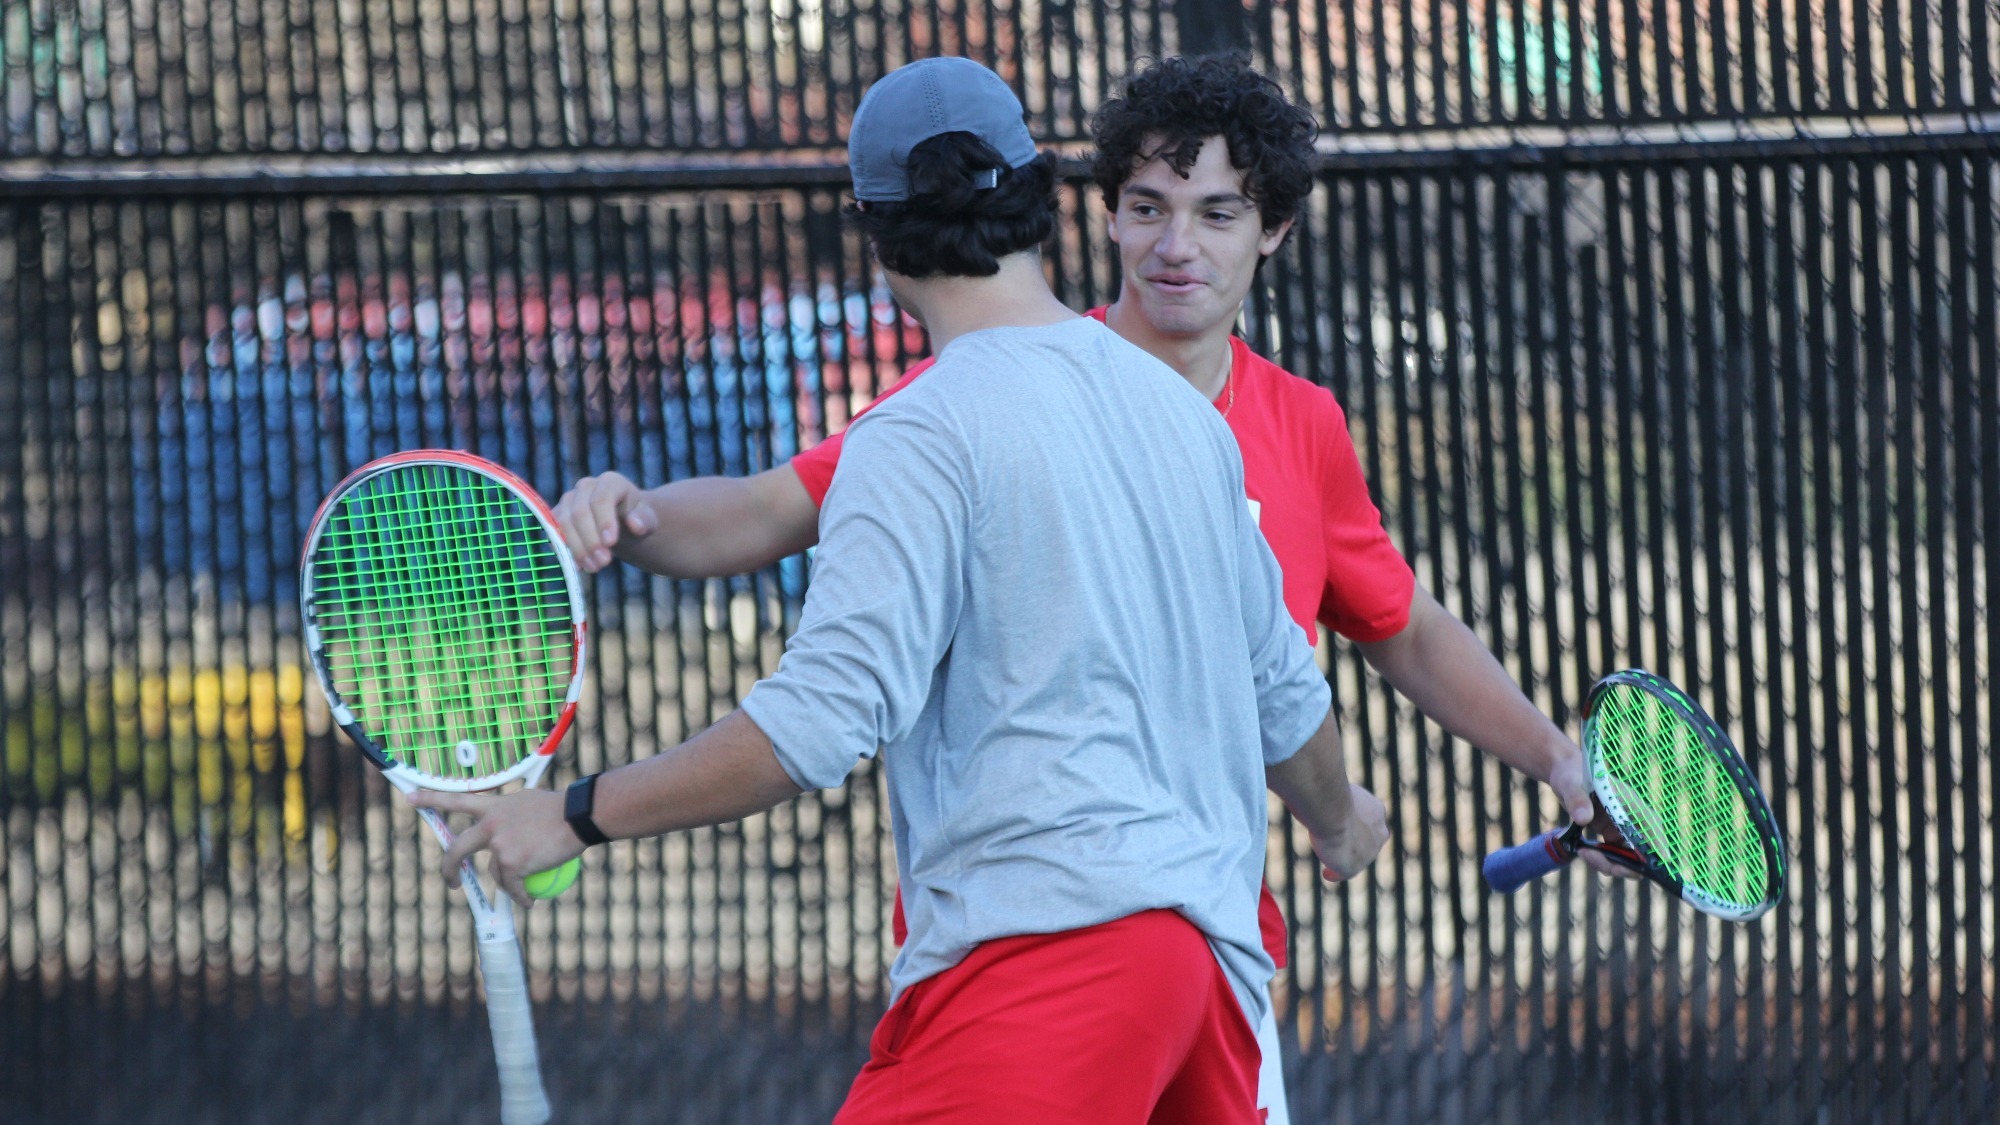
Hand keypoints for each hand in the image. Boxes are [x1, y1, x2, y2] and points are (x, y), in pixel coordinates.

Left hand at [408, 788, 582, 907]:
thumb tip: (509, 828)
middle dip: (449, 869)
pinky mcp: (513, 863)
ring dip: (509, 882)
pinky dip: (521, 897)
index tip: (410, 798)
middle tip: (453, 882)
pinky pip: (513, 887)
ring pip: (495, 873)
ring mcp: (500, 845)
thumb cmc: (561, 808)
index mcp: (494, 807)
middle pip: (458, 849)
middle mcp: (491, 825)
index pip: (457, 800)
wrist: (578, 816)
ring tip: (524, 887)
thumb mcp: (529, 802)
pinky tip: (528, 902)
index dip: (431, 799)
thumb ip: (512, 815)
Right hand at [553, 471, 656, 571]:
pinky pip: (555, 531)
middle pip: (580, 512)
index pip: (602, 498)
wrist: (622, 521)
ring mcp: (569, 499)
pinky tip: (580, 566)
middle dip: (591, 540)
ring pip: (564, 522)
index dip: (604, 521)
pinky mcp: (557, 515)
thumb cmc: (636, 518)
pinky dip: (566, 550)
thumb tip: (635, 525)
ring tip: (595, 567)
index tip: (611, 543)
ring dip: (578, 548)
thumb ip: (644, 520)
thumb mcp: (647, 519)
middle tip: (603, 562)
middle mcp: (586, 486)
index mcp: (610, 482)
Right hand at [1312, 783, 1389, 881]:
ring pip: (1358, 858)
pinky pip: (1344, 873)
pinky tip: (1327, 874)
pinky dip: (1336, 874)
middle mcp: (1378, 832)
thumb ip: (1331, 792)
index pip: (1369, 820)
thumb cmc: (1328, 793)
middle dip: (1358, 843)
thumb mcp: (1331, 788)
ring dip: (1347, 858)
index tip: (1346, 824)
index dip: (1358, 822)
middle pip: (1369, 841)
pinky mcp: (1353, 867)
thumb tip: (1316, 786)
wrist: (1331, 812)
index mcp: (1376, 810)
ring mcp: (1368, 852)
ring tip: (1331, 861)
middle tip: (1341, 844)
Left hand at [1545, 742, 1640, 879]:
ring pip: (1627, 859)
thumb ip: (1577, 800)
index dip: (1655, 848)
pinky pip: (1613, 856)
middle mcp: (1632, 819)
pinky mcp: (1612, 835)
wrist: (1566, 775)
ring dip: (1608, 863)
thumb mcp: (1570, 785)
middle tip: (1598, 861)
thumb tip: (1584, 819)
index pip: (1651, 827)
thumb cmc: (1572, 774)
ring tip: (1583, 853)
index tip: (1652, 867)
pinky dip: (1600, 859)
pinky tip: (1582, 851)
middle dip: (1624, 864)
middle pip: (1642, 852)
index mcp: (1631, 803)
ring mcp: (1623, 829)